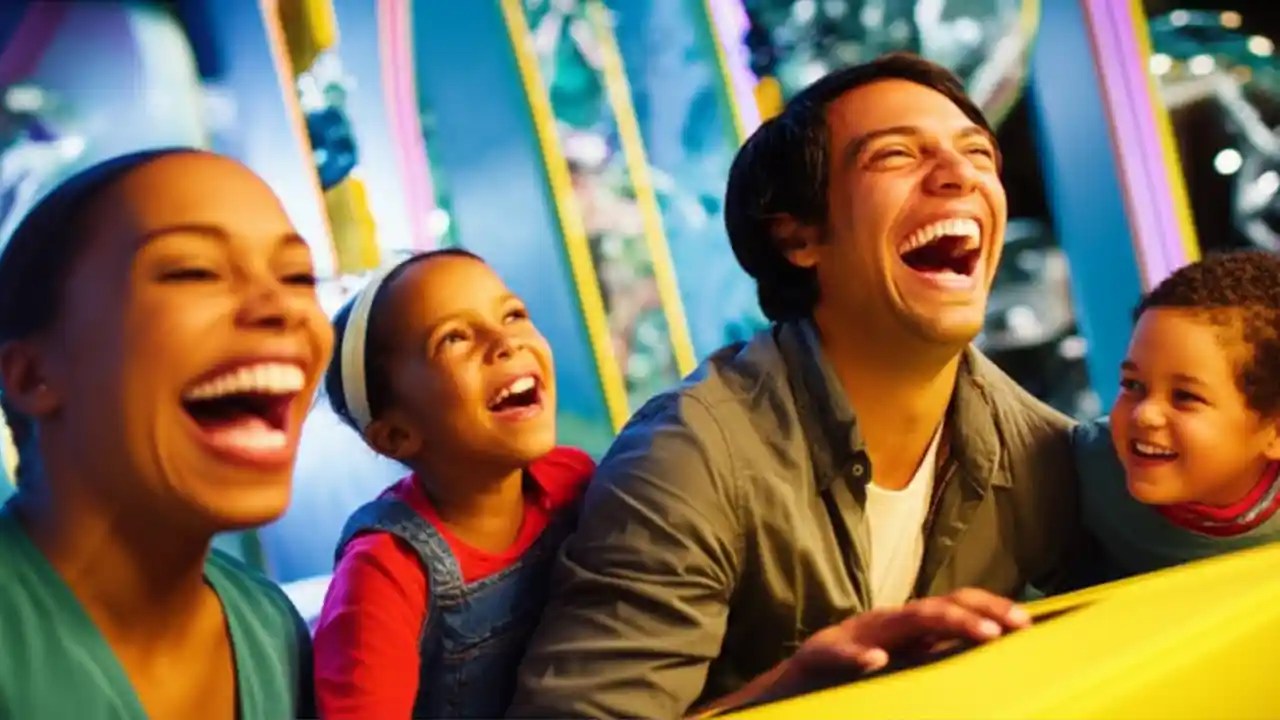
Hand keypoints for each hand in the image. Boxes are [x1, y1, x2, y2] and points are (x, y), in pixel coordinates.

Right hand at [778, 588, 1029, 690]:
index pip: (950, 606)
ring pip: (898, 621)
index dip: (988, 608)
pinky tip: (875, 662)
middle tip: (1013, 627)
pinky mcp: (817, 655)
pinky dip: (858, 657)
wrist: (788, 690)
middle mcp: (882, 624)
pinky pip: (838, 653)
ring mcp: (850, 636)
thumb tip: (987, 669)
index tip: (1026, 623)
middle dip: (978, 612)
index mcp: (903, 629)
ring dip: (942, 623)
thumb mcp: (899, 671)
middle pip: (934, 607)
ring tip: (980, 633)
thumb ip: (933, 662)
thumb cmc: (848, 682)